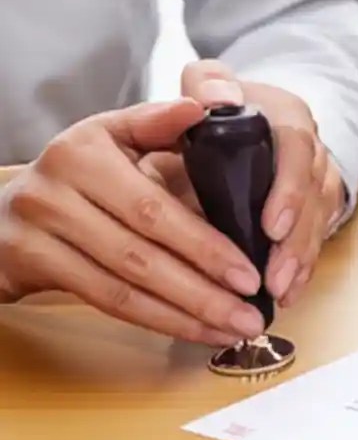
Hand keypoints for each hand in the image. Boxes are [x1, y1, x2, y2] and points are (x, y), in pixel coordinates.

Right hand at [0, 99, 264, 344]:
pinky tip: (197, 330)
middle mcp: (55, 190)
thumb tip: (204, 108)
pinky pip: (106, 302)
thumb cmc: (79, 173)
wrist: (4, 209)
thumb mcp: (114, 135)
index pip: (154, 208)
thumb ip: (160, 124)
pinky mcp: (27, 265)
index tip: (249, 273)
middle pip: (141, 254)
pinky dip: (158, 321)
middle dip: (204, 290)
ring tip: (235, 329)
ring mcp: (37, 231)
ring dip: (187, 314)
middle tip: (250, 314)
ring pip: (124, 287)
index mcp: (84, 151)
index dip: (204, 246)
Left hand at [179, 60, 346, 306]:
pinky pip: (316, 239)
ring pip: (319, 222)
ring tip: (278, 291)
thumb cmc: (223, 109)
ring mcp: (318, 182)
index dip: (288, 189)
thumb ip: (208, 85)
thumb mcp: (210, 85)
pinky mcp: (316, 209)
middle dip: (296, 240)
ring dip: (300, 260)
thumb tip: (218, 100)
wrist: (249, 121)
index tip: (271, 225)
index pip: (298, 147)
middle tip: (274, 274)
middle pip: (314, 195)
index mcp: (287, 118)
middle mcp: (311, 152)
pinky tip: (287, 293)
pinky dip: (303, 268)